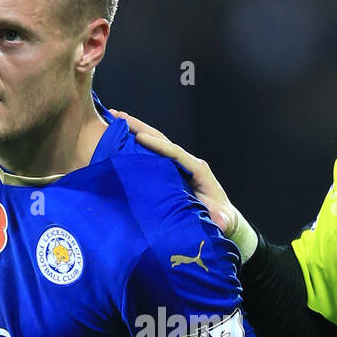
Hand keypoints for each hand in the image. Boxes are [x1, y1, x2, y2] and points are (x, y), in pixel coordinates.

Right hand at [110, 110, 236, 235]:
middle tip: (117, 115)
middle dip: (140, 127)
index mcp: (197, 169)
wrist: (220, 218)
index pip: (174, 152)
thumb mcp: (222, 219)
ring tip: (113, 118)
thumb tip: (219, 221)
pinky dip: (136, 145)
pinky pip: (152, 155)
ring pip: (155, 143)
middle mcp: (187, 162)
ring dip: (135, 130)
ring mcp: (178, 165)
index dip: (157, 145)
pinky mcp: (170, 170)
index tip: (139, 137)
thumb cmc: (221, 218)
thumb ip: (220, 219)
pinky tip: (119, 138)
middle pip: (161, 140)